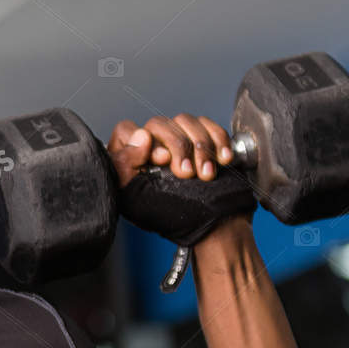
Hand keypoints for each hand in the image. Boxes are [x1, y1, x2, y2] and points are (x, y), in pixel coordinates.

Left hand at [106, 114, 253, 249]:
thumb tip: (139, 136)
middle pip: (158, 124)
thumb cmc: (174, 218)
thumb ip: (126, 166)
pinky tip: (222, 160)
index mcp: (130, 161)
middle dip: (178, 147)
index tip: (161, 159)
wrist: (214, 226)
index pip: (126, 131)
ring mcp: (178, 142)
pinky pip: (208, 125)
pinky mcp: (203, 139)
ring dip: (201, 147)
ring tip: (207, 175)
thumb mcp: (138, 199)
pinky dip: (218, 141)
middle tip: (187, 173)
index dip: (142, 141)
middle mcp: (151, 148)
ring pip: (185, 121)